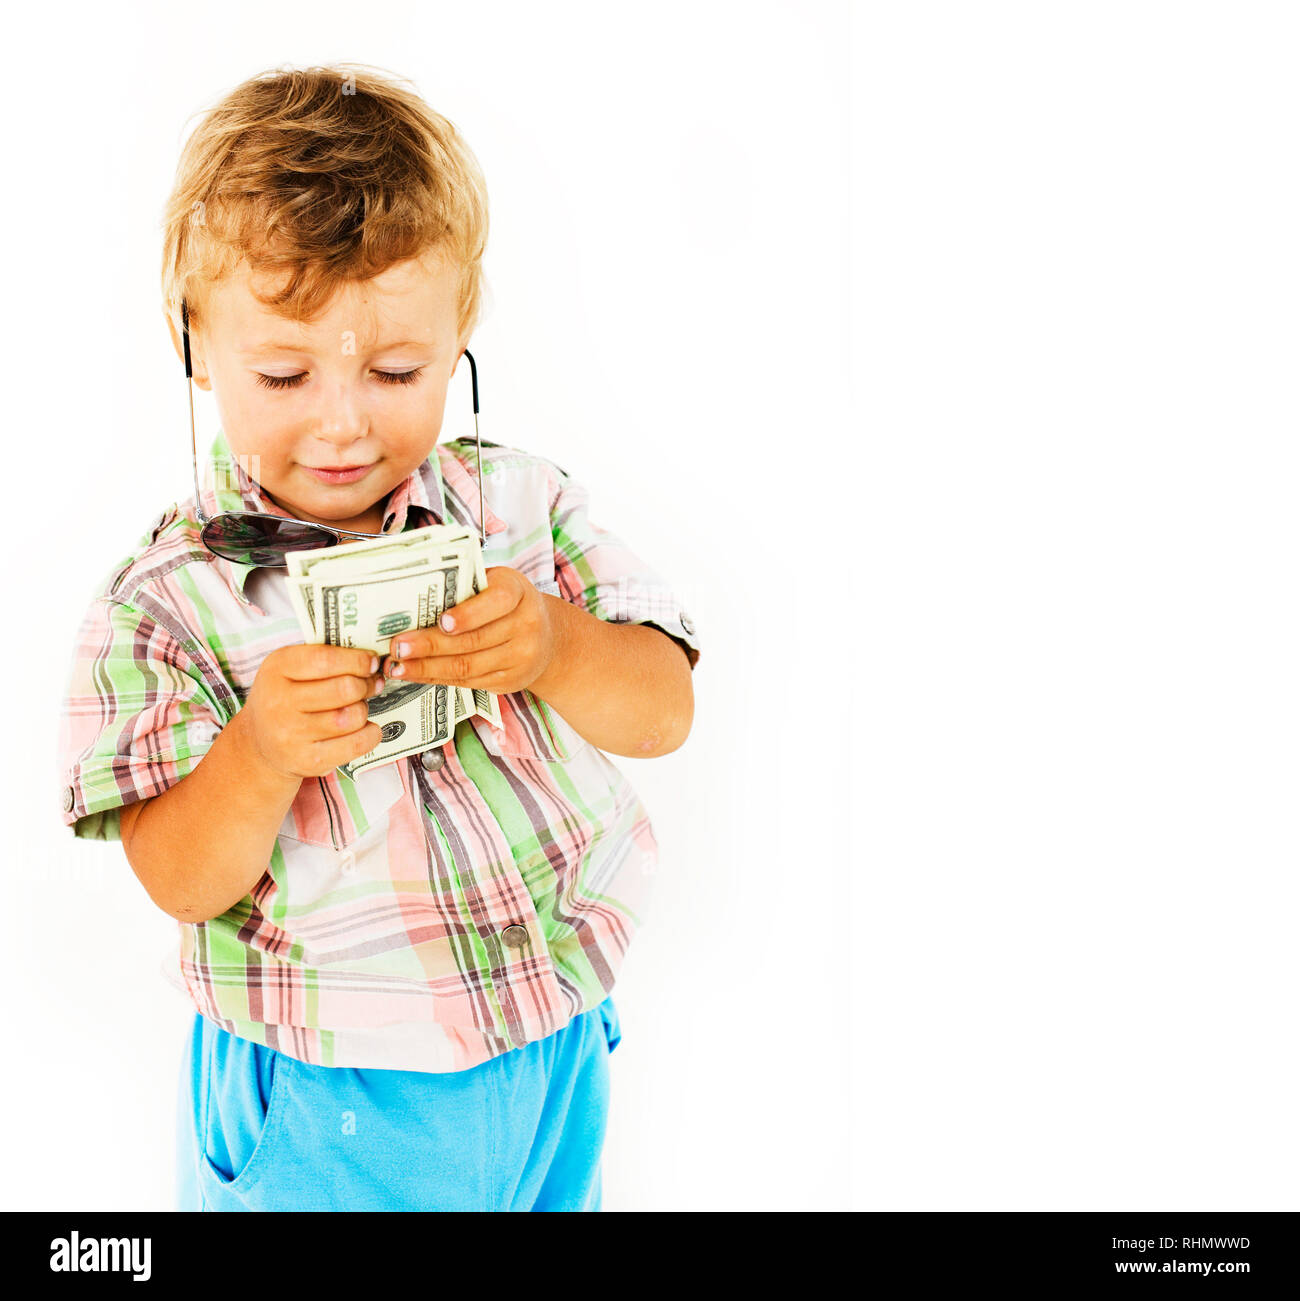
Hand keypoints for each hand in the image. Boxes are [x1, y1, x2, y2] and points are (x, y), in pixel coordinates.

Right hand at [242, 643, 385, 779]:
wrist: (259, 745)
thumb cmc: (285, 699)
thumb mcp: (290, 669)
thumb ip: (325, 658)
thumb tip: (371, 661)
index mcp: (277, 668)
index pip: (326, 659)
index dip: (358, 660)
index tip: (372, 661)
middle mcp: (280, 701)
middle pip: (345, 688)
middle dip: (366, 685)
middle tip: (370, 685)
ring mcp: (292, 734)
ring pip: (353, 716)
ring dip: (363, 710)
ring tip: (356, 708)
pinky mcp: (307, 760)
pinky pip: (356, 744)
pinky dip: (370, 735)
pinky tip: (364, 729)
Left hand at [382, 566, 561, 694]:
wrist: (549, 638)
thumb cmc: (507, 603)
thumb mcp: (496, 584)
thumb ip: (465, 589)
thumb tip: (411, 600)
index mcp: (519, 592)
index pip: (496, 602)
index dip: (468, 614)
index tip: (441, 621)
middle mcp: (526, 625)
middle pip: (474, 640)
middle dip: (431, 645)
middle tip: (399, 647)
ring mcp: (520, 657)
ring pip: (467, 666)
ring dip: (427, 667)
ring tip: (397, 665)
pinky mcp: (510, 681)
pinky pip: (468, 682)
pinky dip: (437, 678)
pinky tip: (415, 674)